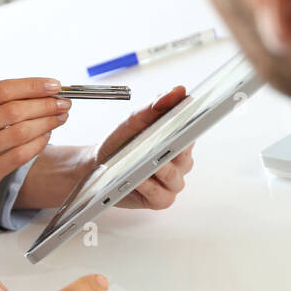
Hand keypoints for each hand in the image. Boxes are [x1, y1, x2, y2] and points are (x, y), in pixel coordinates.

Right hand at [0, 78, 71, 215]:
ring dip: (46, 123)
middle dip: (44, 104)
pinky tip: (47, 136)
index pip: (0, 90)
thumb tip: (41, 93)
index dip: (31, 86)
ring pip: (18, 133)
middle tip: (64, 103)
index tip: (55, 85)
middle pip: (12, 110)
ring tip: (61, 117)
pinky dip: (37, 143)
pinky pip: (18, 155)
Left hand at [13, 86, 193, 211]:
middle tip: (159, 139)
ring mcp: (172, 182)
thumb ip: (155, 105)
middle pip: (183, 154)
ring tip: (140, 161)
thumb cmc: (121, 142)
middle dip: (170, 146)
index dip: (190, 124)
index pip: (192, 130)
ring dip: (155, 168)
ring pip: (172, 176)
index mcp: (179, 140)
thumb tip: (178, 91)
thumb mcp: (135, 119)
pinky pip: (159, 193)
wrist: (98, 166)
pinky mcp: (161, 200)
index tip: (187, 116)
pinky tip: (136, 180)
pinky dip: (147, 186)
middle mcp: (181, 162)